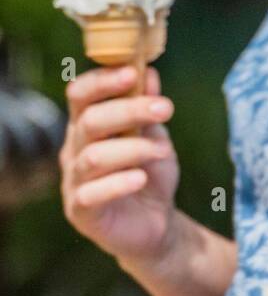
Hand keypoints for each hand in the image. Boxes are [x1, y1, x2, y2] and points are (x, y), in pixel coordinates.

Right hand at [60, 65, 180, 267]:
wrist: (156, 223)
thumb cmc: (149, 173)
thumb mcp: (155, 137)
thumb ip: (148, 109)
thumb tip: (150, 73)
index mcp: (88, 125)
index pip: (80, 95)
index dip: (102, 81)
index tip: (133, 73)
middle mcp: (75, 149)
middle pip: (90, 121)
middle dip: (128, 110)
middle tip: (165, 108)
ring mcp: (74, 181)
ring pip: (94, 157)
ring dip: (133, 149)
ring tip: (163, 152)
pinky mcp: (80, 211)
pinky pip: (91, 194)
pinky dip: (118, 183)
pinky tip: (140, 179)